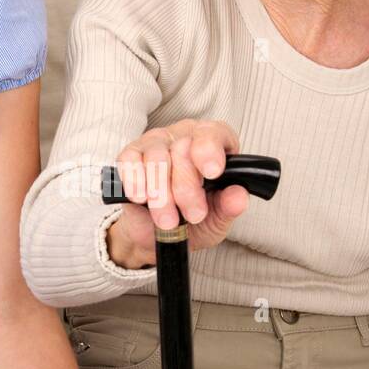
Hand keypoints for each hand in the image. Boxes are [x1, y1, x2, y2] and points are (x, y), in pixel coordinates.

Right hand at [109, 119, 249, 266]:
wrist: (159, 235)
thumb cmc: (192, 221)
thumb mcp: (217, 219)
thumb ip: (228, 207)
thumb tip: (238, 196)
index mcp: (213, 145)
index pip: (213, 133)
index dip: (211, 151)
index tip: (212, 172)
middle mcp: (184, 137)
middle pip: (183, 149)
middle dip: (187, 188)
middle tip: (193, 216)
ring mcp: (156, 143)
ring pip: (157, 156)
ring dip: (161, 192)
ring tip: (167, 220)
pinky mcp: (130, 155)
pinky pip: (129, 159)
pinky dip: (135, 181)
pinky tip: (142, 199)